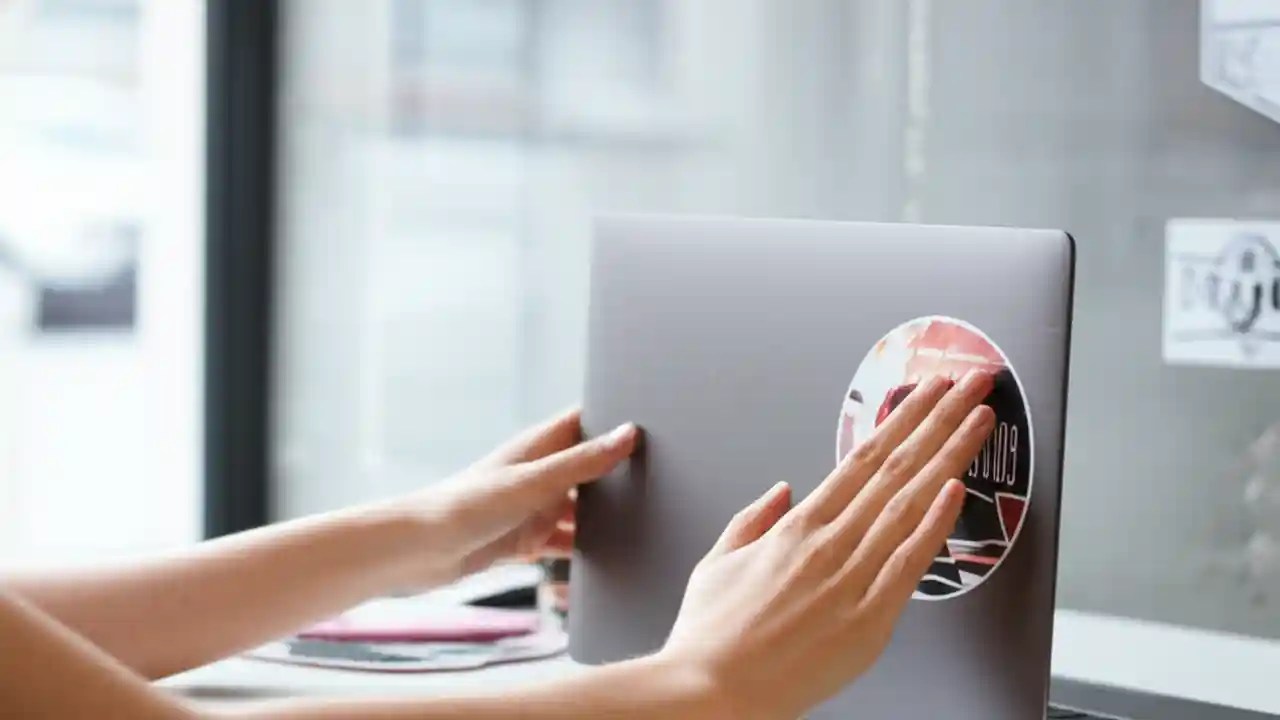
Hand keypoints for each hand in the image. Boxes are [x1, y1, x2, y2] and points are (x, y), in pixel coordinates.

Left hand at [385, 409, 638, 588]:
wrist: (418, 553)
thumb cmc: (465, 506)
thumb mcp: (534, 483)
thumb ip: (583, 462)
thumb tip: (630, 434)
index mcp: (540, 446)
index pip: (588, 420)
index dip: (618, 417)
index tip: (656, 421)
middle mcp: (540, 472)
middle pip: (591, 465)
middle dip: (620, 471)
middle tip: (665, 475)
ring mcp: (535, 507)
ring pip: (584, 507)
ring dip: (606, 514)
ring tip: (646, 519)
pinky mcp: (527, 539)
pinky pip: (567, 542)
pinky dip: (586, 548)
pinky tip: (610, 557)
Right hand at [660, 371, 995, 719]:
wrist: (710, 693)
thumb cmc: (710, 637)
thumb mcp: (718, 563)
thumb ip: (752, 520)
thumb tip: (780, 491)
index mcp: (795, 528)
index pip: (862, 457)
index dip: (901, 419)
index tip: (928, 392)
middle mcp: (829, 544)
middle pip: (897, 468)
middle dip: (939, 421)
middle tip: (971, 385)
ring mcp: (852, 581)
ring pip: (910, 505)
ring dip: (950, 458)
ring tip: (978, 423)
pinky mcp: (869, 622)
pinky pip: (910, 564)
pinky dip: (936, 525)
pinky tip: (957, 491)